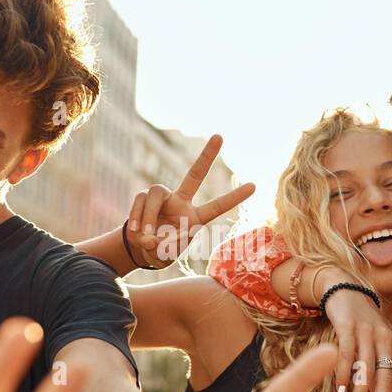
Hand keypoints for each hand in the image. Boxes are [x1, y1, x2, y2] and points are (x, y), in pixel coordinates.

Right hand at [126, 134, 254, 266]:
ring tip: (146, 238)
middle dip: (206, 156)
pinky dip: (137, 217)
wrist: (140, 248)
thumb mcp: (165, 256)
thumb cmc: (160, 251)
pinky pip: (140, 199)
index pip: (217, 206)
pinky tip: (136, 232)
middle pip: (194, 175)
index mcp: (195, 218)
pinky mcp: (145, 196)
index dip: (234, 197)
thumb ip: (161, 248)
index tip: (254, 186)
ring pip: (156, 192)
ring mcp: (164, 197)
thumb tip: (149, 237)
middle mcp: (181, 202)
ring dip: (149, 216)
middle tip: (220, 136)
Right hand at [316, 269, 391, 391]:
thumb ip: (383, 366)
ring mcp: (367, 331)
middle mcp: (386, 338)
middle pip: (386, 377)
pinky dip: (342, 375)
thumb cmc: (364, 325)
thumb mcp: (380, 343)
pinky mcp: (347, 326)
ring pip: (366, 370)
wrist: (346, 290)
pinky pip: (346, 355)